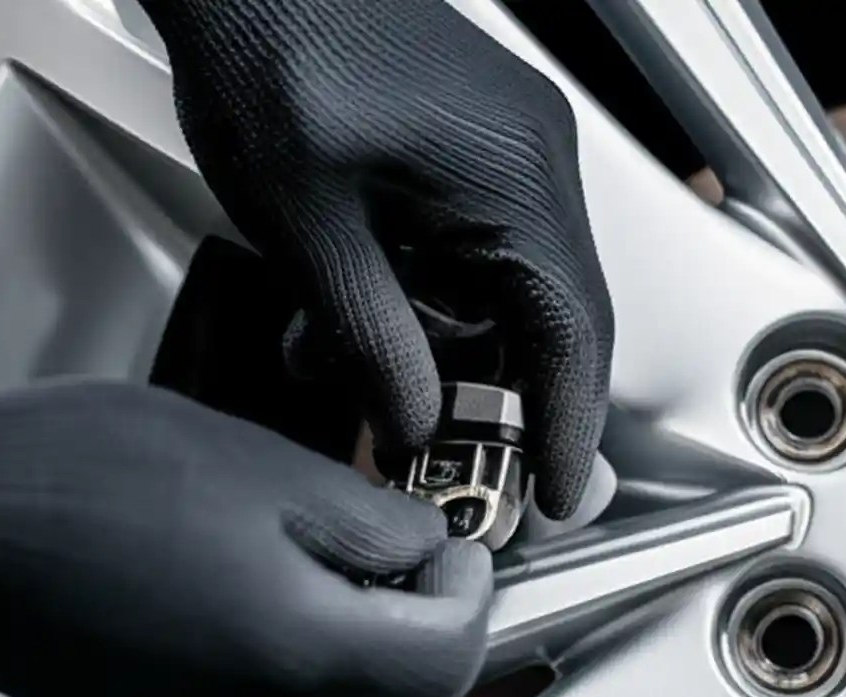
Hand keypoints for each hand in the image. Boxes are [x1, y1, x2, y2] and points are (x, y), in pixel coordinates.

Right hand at [0, 380, 491, 696]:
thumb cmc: (77, 480)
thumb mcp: (263, 470)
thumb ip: (369, 521)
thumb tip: (422, 544)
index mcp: (296, 658)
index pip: (448, 654)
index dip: (469, 586)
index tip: (457, 541)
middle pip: (390, 684)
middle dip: (409, 605)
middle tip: (393, 533)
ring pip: (323, 688)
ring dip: (344, 619)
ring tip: (315, 535)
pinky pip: (254, 690)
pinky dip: (279, 637)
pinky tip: (249, 568)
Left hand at [139, 0, 613, 519]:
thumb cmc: (273, 54)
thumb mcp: (312, 233)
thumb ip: (372, 344)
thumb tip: (412, 423)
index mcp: (515, 182)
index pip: (573, 337)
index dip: (565, 429)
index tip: (554, 493)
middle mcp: (530, 162)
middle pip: (536, 319)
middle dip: (467, 386)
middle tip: (413, 435)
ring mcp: (505, 147)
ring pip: (493, 286)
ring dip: (423, 333)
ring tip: (335, 344)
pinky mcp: (468, 142)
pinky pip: (468, 244)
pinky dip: (416, 287)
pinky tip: (349, 293)